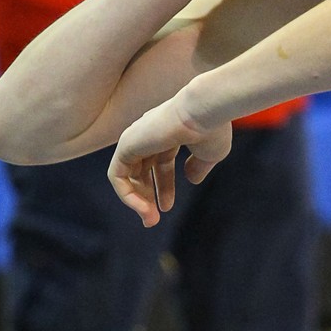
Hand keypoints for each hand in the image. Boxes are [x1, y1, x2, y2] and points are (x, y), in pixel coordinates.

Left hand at [107, 97, 232, 226]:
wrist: (204, 110)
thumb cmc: (212, 129)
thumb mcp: (209, 155)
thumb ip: (199, 167)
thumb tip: (191, 180)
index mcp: (168, 133)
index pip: (160, 163)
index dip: (164, 187)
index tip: (167, 207)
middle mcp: (149, 134)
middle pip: (140, 171)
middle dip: (146, 197)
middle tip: (153, 220)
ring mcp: (135, 139)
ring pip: (126, 176)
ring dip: (136, 201)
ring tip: (150, 219)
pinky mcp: (126, 145)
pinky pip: (117, 177)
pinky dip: (127, 195)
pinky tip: (143, 208)